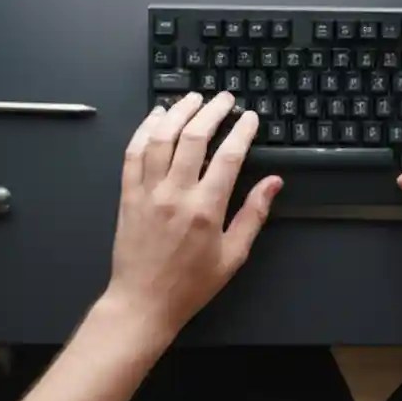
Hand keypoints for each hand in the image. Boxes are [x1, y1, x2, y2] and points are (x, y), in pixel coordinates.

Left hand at [104, 91, 281, 336]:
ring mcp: (148, 191)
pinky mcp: (128, 194)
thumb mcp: (233, 255)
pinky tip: (156, 117)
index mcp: (206, 209)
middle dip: (212, 111)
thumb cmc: (192, 284)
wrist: (143, 302)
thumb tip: (273, 182)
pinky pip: (133, 153)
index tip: (250, 117)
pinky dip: (144, 130)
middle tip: (224, 98)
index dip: (241, 131)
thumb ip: (254, 214)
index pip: (228, 156)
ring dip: (178, 112)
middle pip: (194, 137)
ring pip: (162, 138)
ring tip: (193, 98)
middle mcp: (176, 194)